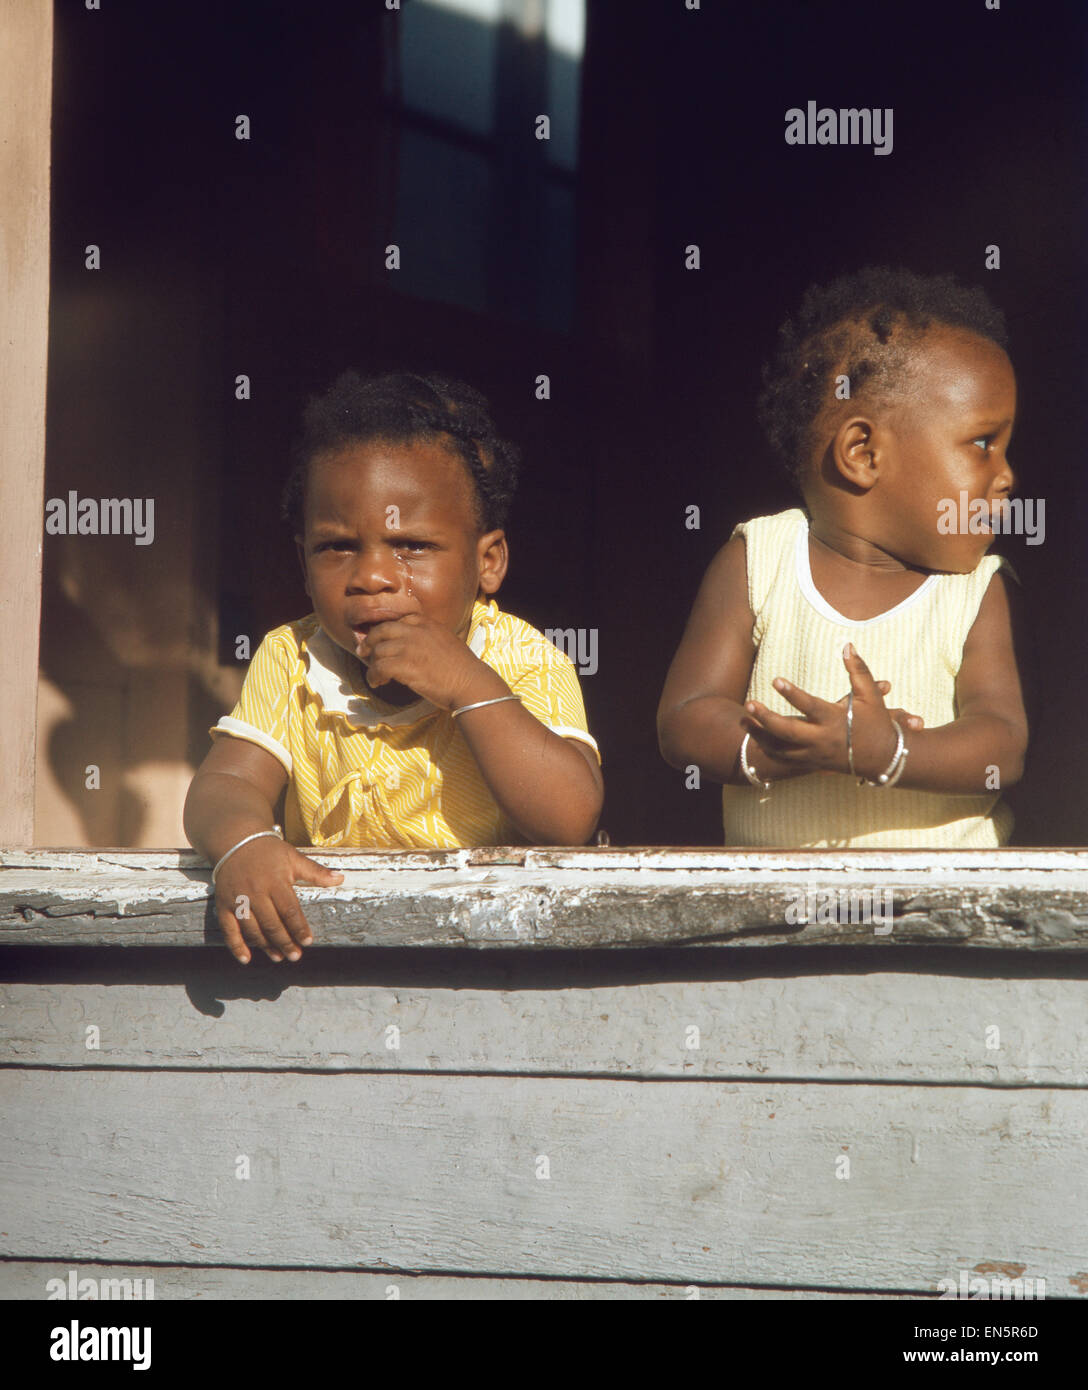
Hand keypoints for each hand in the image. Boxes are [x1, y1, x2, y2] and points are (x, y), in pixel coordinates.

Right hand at [214, 836, 343, 963]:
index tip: (308, 941)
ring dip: (265, 946)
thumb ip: (316, 872)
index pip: (290, 910)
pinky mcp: (223, 905)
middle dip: (285, 942)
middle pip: (272, 924)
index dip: (299, 928)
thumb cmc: (268, 851)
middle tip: (295, 956)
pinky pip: (229, 929)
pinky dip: (236, 946)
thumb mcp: (294, 857)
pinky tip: (246, 958)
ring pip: (252, 930)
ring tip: (278, 957)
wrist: (235, 840)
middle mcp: (255, 893)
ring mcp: (238, 900)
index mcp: (275, 882)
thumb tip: (340, 878)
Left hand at [354, 614, 495, 709]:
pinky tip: (377, 683)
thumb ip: (428, 639)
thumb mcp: (447, 642)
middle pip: (381, 630)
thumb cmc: (463, 669)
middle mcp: (415, 630)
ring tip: (376, 677)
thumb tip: (414, 650)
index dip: (385, 631)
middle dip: (370, 642)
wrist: (470, 683)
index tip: (380, 641)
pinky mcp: (403, 665)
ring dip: (373, 665)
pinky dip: (374, 676)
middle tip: (364, 653)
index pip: (398, 621)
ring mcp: (408, 646)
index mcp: (427, 623)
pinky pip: (378, 668)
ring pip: (378, 651)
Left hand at [741, 645, 921, 777]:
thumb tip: (847, 645)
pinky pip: (785, 760)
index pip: (809, 706)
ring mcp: (815, 754)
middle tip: (749, 703)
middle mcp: (822, 739)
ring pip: (781, 749)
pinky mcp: (811, 763)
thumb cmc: (877, 722)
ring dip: (760, 735)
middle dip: (766, 718)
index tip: (775, 680)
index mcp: (835, 720)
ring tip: (744, 720)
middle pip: (788, 732)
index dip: (792, 694)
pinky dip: (768, 750)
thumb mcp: (870, 695)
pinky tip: (755, 738)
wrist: (884, 758)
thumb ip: (858, 670)